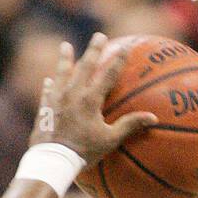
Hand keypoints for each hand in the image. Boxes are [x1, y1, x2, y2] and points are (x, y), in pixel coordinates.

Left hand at [29, 33, 157, 166]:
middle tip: (99, 36)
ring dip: (65, 59)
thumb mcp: (109, 140)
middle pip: (85, 65)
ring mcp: (57, 99)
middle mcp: (73, 93)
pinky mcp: (45, 108)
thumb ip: (129, 126)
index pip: (108, 74)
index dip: (119, 59)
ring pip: (62, 73)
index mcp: (90, 99)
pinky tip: (49, 81)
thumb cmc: (83, 153)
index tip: (126, 46)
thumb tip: (153, 118)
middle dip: (94, 49)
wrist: (52, 161)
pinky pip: (48, 92)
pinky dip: (50, 85)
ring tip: (65, 47)